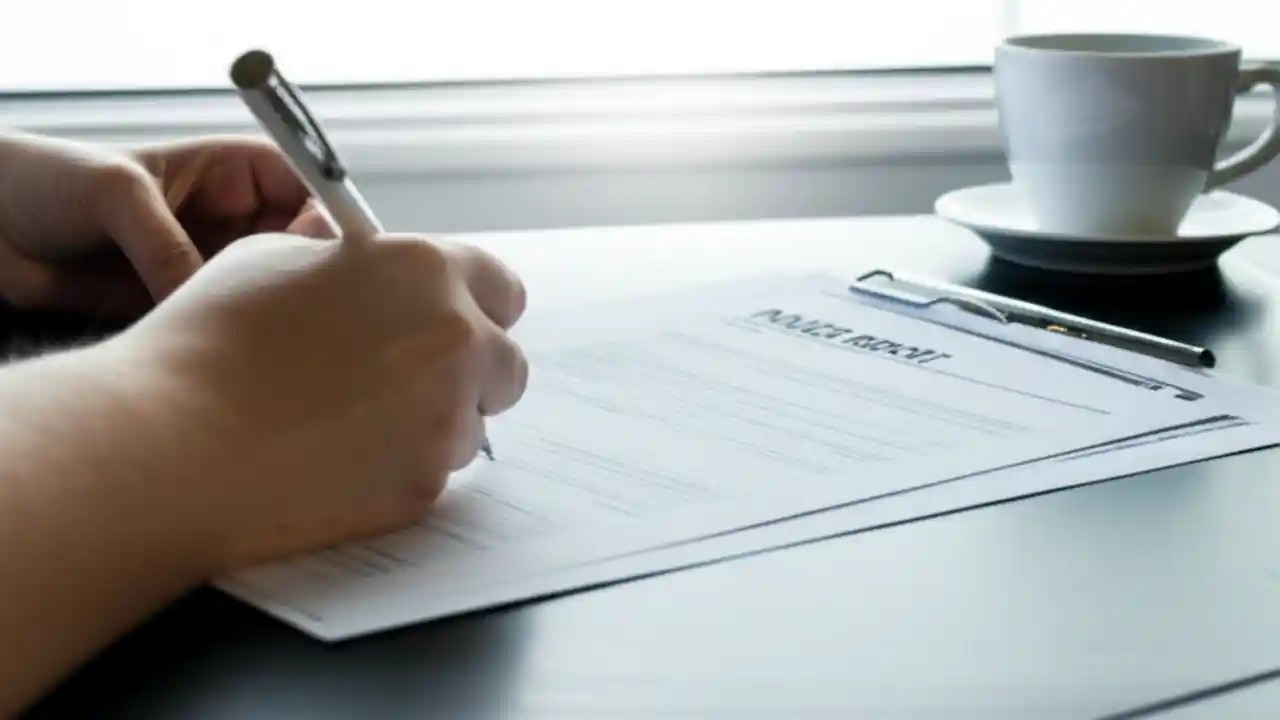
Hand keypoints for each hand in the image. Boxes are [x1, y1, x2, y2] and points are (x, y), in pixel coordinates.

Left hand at [0, 132, 317, 316]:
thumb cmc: (45, 180)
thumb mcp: (116, 194)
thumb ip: (168, 245)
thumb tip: (206, 298)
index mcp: (229, 173)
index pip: (307, 192)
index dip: (327, 221)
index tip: (328, 257)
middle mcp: (228, 221)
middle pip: (298, 251)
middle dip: (308, 277)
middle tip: (310, 308)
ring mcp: (205, 267)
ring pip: (263, 295)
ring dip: (269, 315)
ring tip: (275, 340)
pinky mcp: (178, 309)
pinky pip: (220, 326)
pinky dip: (231, 343)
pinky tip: (236, 359)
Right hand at [109, 230, 527, 570]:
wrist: (171, 440)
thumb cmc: (209, 343)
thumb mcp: (276, 259)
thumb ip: (353, 265)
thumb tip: (372, 274)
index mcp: (426, 270)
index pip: (502, 288)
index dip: (476, 308)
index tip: (456, 323)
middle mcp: (455, 338)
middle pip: (505, 363)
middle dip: (470, 374)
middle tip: (410, 384)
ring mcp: (446, 416)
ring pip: (472, 423)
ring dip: (433, 425)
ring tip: (348, 424)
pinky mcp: (425, 484)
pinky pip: (434, 473)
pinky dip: (399, 469)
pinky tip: (335, 459)